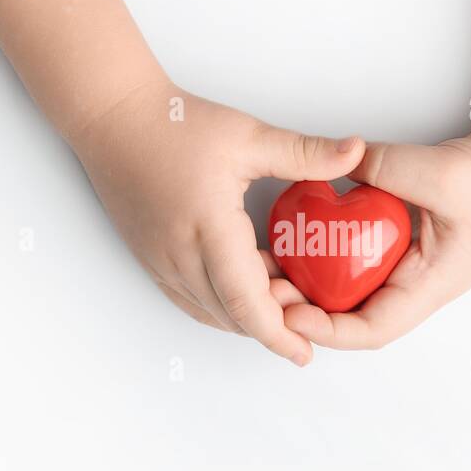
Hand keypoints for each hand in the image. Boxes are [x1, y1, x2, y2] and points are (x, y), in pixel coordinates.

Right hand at [67, 78, 363, 365]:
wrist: (112, 118)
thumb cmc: (175, 124)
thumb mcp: (249, 136)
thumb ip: (306, 153)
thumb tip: (357, 154)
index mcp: (209, 228)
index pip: (247, 302)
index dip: (278, 335)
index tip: (305, 353)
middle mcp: (180, 255)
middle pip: (233, 316)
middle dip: (274, 325)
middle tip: (310, 308)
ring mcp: (161, 262)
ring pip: (212, 312)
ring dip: (248, 316)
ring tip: (284, 295)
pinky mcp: (152, 261)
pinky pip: (191, 300)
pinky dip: (223, 306)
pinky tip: (248, 290)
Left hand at [284, 125, 470, 349]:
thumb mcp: (440, 173)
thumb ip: (385, 168)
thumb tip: (333, 164)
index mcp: (430, 285)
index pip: (372, 329)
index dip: (326, 328)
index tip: (288, 310)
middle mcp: (417, 284)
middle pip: (352, 313)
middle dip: (307, 306)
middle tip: (267, 281)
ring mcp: (410, 264)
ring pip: (353, 286)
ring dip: (314, 280)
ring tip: (275, 261)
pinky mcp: (405, 240)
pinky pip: (362, 255)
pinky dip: (332, 250)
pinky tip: (307, 231)